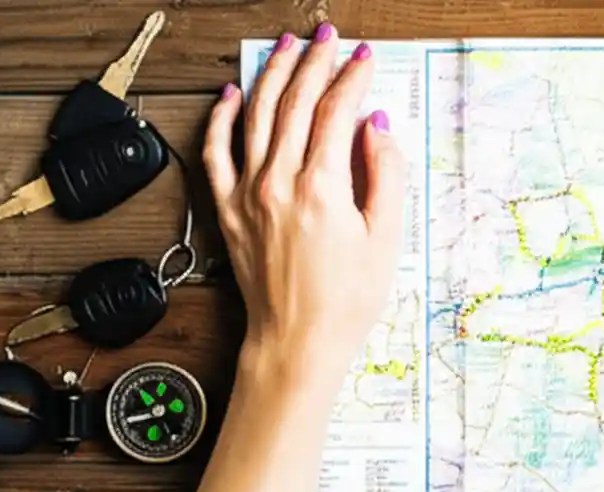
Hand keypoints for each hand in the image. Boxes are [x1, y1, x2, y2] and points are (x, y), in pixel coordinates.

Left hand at [202, 26, 404, 377]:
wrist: (297, 343)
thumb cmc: (345, 302)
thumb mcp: (386, 240)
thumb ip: (386, 176)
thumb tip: (377, 128)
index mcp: (321, 188)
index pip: (336, 112)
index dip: (354, 78)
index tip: (366, 58)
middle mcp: (278, 183)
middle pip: (294, 103)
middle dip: (315, 62)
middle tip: (328, 37)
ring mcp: (248, 195)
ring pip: (255, 117)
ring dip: (272, 75)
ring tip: (287, 47)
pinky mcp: (228, 211)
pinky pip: (217, 153)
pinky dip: (221, 119)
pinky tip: (231, 95)